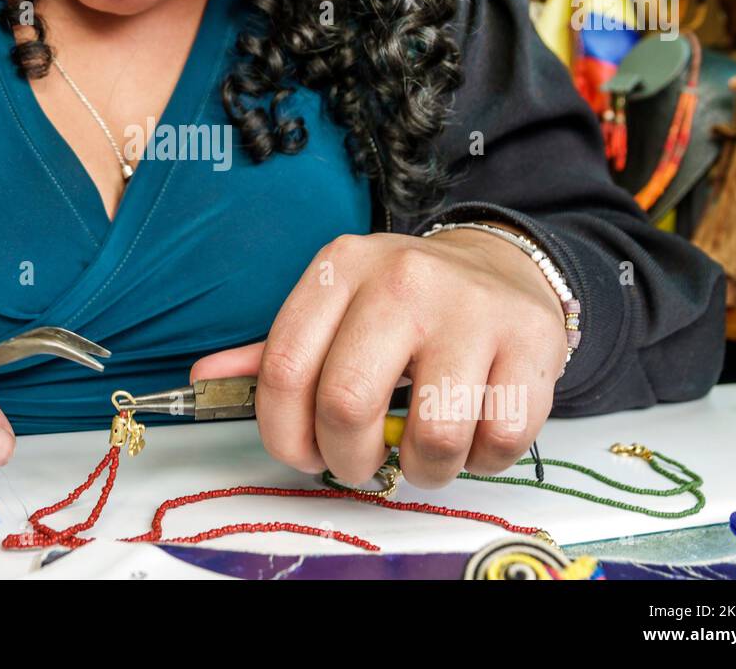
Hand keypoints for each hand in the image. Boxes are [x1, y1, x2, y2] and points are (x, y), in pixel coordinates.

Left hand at [190, 227, 567, 488]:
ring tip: (419, 452)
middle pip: (347, 404)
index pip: (284, 369)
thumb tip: (205, 381)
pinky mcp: (529, 341)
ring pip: (431, 434)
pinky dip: (480, 460)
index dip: (285, 434)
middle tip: (361, 461)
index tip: (303, 453)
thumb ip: (273, 351)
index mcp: (339, 267)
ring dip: (420, 469)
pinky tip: (470, 434)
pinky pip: (498, 439)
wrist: (501, 266)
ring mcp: (470, 308)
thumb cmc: (404, 303)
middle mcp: (402, 278)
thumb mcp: (333, 307)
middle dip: (347, 459)